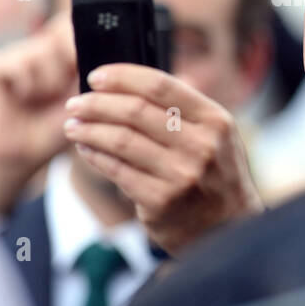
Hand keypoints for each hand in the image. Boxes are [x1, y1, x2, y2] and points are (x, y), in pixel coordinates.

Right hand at [0, 15, 77, 218]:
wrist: (25, 152)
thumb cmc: (58, 126)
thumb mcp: (85, 98)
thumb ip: (93, 70)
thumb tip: (106, 51)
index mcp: (64, 51)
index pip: (78, 25)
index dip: (87, 37)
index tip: (91, 62)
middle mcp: (40, 45)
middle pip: (62, 28)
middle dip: (71, 57)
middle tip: (69, 84)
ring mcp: (16, 52)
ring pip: (42, 51)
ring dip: (50, 82)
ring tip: (43, 98)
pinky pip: (18, 64)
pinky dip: (28, 86)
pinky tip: (23, 98)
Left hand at [63, 63, 263, 253]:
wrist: (232, 229)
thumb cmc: (216, 175)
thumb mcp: (216, 136)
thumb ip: (183, 109)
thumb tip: (128, 83)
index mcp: (214, 120)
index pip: (161, 86)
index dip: (122, 77)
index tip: (96, 76)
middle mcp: (201, 145)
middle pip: (136, 111)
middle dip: (97, 103)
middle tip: (75, 103)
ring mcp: (181, 175)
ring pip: (121, 140)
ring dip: (89, 129)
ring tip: (72, 125)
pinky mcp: (161, 202)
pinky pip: (117, 171)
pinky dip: (95, 156)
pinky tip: (85, 150)